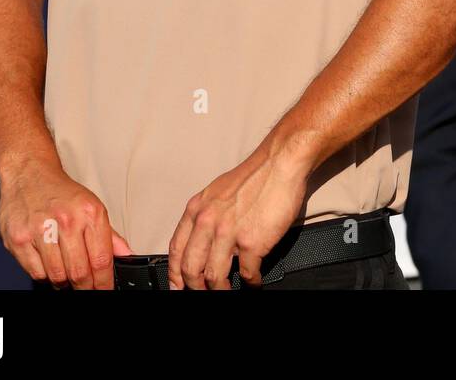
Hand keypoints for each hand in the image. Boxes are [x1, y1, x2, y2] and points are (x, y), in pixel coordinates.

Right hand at [0, 158, 130, 288]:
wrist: (29, 174)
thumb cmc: (61, 193)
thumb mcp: (93, 207)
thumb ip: (110, 236)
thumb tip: (127, 255)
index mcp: (90, 213)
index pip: (101, 260)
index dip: (104, 282)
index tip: (104, 289)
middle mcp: (66, 220)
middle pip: (79, 272)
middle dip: (85, 287)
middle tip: (86, 288)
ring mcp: (40, 230)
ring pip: (57, 276)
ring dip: (64, 282)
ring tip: (67, 274)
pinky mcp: (18, 239)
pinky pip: (36, 272)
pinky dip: (45, 275)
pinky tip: (49, 264)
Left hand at [167, 147, 306, 289]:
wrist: (280, 163)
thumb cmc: (255, 175)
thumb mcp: (218, 191)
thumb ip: (207, 214)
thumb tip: (204, 237)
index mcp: (197, 209)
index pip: (176, 249)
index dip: (175, 272)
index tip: (178, 285)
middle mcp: (208, 222)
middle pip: (191, 268)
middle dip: (196, 287)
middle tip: (203, 292)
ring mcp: (229, 234)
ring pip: (214, 276)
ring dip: (220, 289)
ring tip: (227, 290)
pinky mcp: (253, 242)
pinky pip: (247, 273)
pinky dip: (251, 282)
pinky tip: (254, 282)